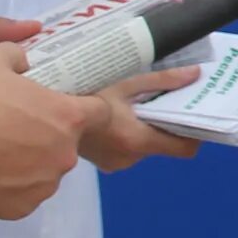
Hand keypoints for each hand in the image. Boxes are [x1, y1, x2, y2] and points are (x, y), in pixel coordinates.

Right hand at [0, 46, 107, 220]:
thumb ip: (16, 55)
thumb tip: (22, 61)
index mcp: (67, 117)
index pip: (99, 111)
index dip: (87, 106)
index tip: (69, 104)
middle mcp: (63, 154)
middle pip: (65, 142)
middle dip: (46, 135)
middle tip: (14, 126)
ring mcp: (43, 185)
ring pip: (43, 171)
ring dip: (28, 162)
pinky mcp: (20, 208)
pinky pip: (21, 194)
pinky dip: (9, 186)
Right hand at [79, 66, 205, 172]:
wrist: (41, 115)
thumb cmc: (82, 94)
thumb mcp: (123, 82)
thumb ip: (161, 80)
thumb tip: (195, 74)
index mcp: (136, 140)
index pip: (184, 149)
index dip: (195, 133)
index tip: (195, 114)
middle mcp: (128, 158)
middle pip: (163, 145)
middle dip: (166, 124)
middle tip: (167, 100)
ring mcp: (115, 163)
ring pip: (144, 147)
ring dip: (145, 128)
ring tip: (141, 104)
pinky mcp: (104, 162)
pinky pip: (128, 149)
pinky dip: (130, 134)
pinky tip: (121, 115)